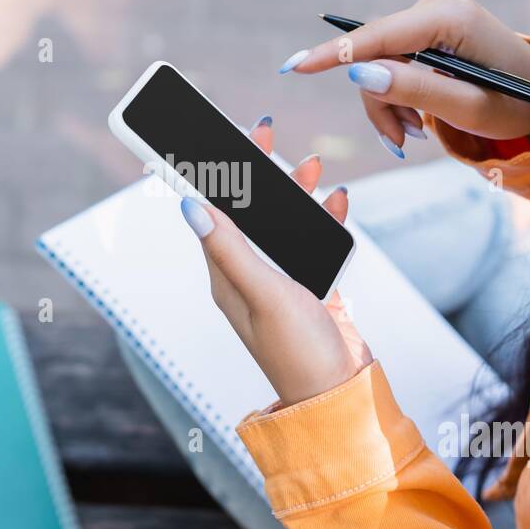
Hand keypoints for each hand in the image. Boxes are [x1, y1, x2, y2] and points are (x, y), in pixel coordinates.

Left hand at [180, 118, 371, 406]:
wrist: (339, 395)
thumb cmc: (296, 351)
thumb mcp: (261, 293)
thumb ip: (231, 249)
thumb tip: (189, 205)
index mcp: (227, 275)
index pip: (214, 212)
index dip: (214, 174)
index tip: (217, 137)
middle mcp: (250, 275)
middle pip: (249, 210)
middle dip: (258, 172)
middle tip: (265, 133)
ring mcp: (282, 281)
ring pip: (285, 222)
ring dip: (296, 192)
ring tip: (313, 165)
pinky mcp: (313, 288)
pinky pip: (317, 242)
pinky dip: (327, 219)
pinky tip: (339, 201)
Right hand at [281, 0, 529, 155]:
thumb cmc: (515, 105)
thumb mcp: (468, 109)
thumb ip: (414, 90)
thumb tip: (359, 73)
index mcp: (451, 17)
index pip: (380, 36)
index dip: (336, 55)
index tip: (295, 67)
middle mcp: (437, 3)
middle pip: (375, 56)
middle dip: (381, 101)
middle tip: (402, 140)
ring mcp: (431, 11)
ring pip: (378, 65)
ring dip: (388, 104)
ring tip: (415, 132)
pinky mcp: (426, 24)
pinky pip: (390, 62)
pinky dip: (396, 94)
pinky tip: (417, 114)